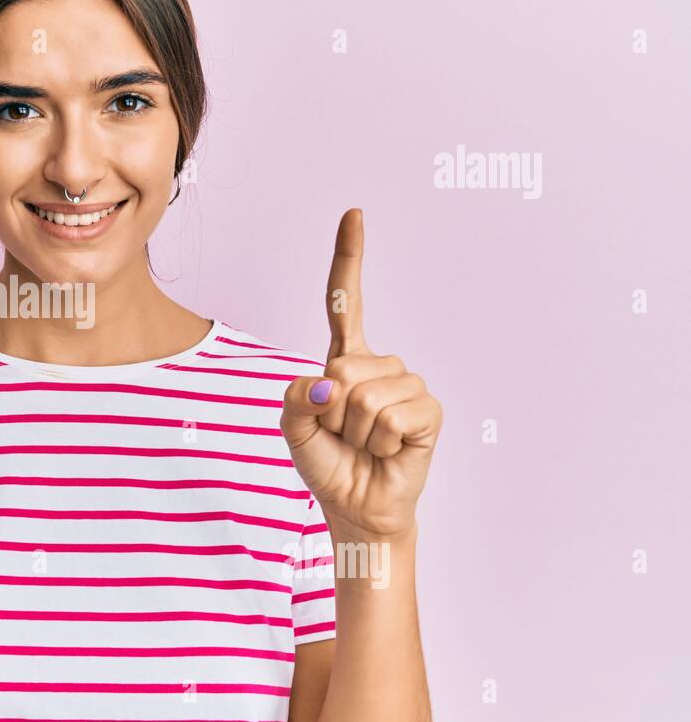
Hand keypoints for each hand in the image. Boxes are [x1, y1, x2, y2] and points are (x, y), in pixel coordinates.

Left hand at [280, 208, 442, 540]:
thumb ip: (296, 397)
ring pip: (365, 395)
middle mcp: (379, 365)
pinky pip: (393, 416)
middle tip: (341, 435)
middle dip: (331, 411)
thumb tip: (331, 384)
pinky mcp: (428, 410)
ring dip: (354, 431)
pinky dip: (379, 442)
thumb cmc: (327, 463)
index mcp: (344, 359)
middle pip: (342, 367)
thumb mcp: (293, 428)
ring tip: (363, 445)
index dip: (349, 258)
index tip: (354, 215)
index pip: (345, 302)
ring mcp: (407, 385)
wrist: (354, 505)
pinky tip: (387, 451)